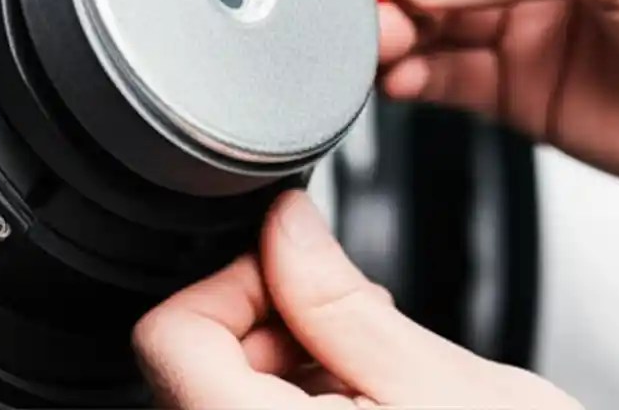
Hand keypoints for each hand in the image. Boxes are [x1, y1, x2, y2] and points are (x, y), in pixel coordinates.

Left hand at [134, 190, 582, 408]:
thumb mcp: (449, 391)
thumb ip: (342, 304)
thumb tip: (287, 227)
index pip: (168, 337)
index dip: (235, 282)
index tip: (294, 273)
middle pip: (190, 368)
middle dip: (270, 326)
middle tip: (351, 325)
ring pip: (221, 401)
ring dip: (285, 370)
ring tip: (372, 377)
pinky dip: (292, 409)